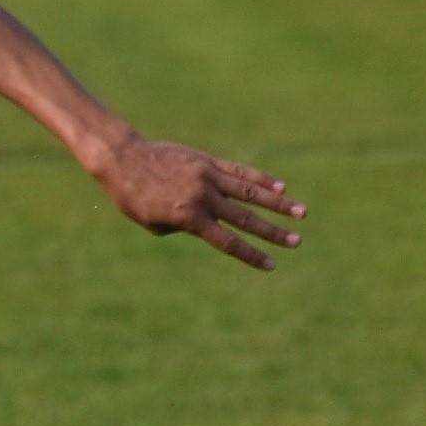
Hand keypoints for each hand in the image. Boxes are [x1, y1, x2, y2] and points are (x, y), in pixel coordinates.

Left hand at [93, 137, 306, 271]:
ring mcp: (208, 177)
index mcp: (189, 218)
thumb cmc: (133, 198)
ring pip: (251, 192)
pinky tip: (280, 186)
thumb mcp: (154, 223)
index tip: (271, 265)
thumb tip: (212, 224)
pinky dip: (260, 179)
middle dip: (273, 233)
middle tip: (297, 242)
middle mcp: (203, 198)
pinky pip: (239, 171)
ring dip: (278, 203)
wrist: (123, 160)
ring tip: (302, 212)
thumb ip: (185, 227)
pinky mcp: (207, 162)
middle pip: (246, 219)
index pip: (228, 242)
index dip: (251, 255)